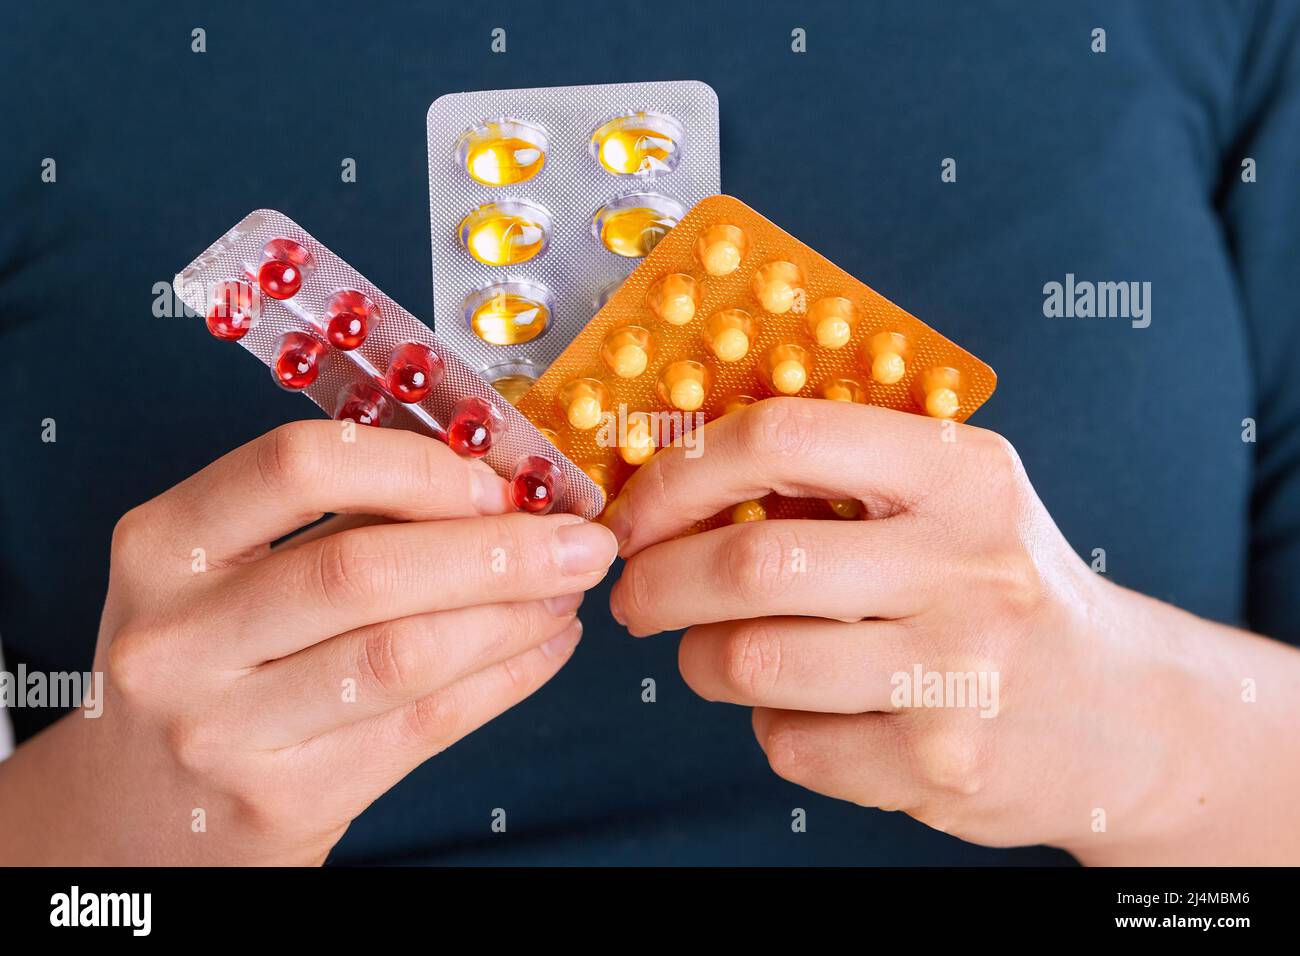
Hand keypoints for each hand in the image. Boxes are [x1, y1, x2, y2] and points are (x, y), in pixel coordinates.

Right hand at [0, 421, 617, 864]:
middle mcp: (175, 639)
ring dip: (514, 616)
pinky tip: (547, 646)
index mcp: (161, 547)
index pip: (297, 467)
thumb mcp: (226, 575)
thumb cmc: (205, 664)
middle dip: (498, 550)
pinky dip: (507, 679)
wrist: (133, 813)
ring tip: (569, 591)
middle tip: (582, 541)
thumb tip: (495, 485)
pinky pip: (426, 727)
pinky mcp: (283, 801)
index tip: (497, 479)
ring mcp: (222, 731)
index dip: (417, 466)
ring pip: (405, 655)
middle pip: (363, 571)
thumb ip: (339, 523)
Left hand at [603, 398, 1299, 862]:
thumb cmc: (1004, 590)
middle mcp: (971, 567)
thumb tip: (676, 473)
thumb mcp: (954, 500)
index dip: (683, 472)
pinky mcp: (942, 766)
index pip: (786, 438)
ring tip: (715, 651)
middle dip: (658, 581)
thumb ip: (840, 473)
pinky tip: (804, 708)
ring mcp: (961, 675)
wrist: (1126, 717)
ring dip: (703, 658)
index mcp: (964, 475)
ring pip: (752, 662)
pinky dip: (770, 726)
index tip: (640, 510)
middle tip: (634, 593)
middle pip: (751, 565)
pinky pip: (789, 745)